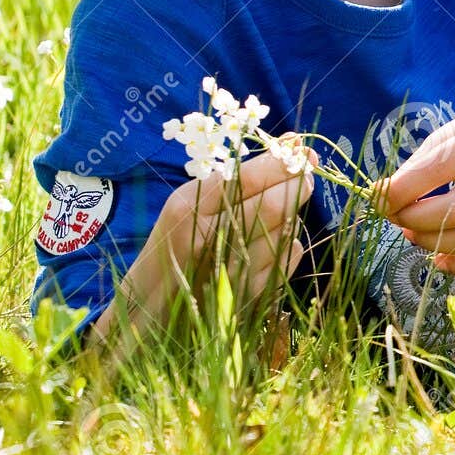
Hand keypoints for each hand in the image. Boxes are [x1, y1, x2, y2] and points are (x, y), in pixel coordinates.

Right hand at [90, 135, 317, 355]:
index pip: (246, 178)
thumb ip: (238, 177)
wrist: (150, 312)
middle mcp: (209, 241)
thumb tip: (292, 142)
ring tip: (279, 208)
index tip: (300, 149)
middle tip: (304, 175)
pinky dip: (288, 242)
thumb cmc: (174, 247)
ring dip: (291, 214)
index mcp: (188, 210)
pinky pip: (288, 257)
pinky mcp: (249, 295)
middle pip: (273, 205)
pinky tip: (270, 240)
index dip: (281, 162)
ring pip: (285, 230)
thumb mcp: (190, 205)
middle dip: (297, 185)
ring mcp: (231, 272)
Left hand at [371, 100, 454, 279]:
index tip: (377, 197)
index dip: (401, 188)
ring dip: (430, 242)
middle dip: (412, 218)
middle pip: (452, 211)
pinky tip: (441, 258)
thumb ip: (426, 158)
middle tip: (395, 216)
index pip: (438, 168)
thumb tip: (387, 195)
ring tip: (412, 231)